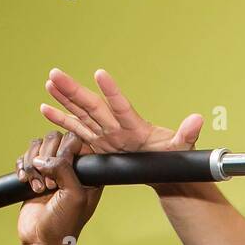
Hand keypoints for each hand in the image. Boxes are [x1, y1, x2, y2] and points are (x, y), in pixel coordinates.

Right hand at [15, 131, 101, 244]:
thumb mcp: (74, 195)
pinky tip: (25, 182)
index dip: (66, 150)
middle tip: (50, 184)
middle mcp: (71, 168)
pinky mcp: (34, 174)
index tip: (62, 171)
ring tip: (38, 187)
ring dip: (33, 164)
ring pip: (38, 145)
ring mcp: (51, 170)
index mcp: (88, 172)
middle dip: (48, 158)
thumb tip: (42, 158)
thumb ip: (64, 169)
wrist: (41, 240)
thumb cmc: (64, 223)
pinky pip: (26, 156)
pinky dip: (22, 166)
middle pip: (55, 138)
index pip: (78, 141)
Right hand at [40, 67, 202, 180]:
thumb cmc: (172, 157)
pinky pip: (77, 130)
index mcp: (134, 126)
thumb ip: (187, 135)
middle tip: (56, 74)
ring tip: (50, 83)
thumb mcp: (181, 148)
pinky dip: (62, 120)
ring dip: (64, 99)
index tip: (101, 74)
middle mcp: (116, 126)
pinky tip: (46, 108)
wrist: (162, 170)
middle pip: (93, 106)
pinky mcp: (98, 142)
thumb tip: (198, 120)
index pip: (121, 107)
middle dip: (74, 91)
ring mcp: (106, 133)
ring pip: (82, 113)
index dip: (112, 92)